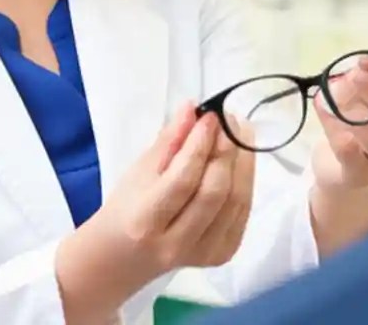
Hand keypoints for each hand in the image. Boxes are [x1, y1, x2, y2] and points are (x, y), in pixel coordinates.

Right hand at [54, 103, 252, 322]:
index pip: (182, 179)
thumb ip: (168, 142)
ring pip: (235, 202)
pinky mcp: (221, 255)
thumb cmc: (126, 209)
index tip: (210, 115)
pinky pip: (242, 213)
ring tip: (240, 132)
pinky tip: (241, 160)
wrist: (123, 258)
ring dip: (243, 162)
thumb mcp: (137, 172)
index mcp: (146, 221)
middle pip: (214, 192)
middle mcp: (176, 243)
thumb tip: (192, 109)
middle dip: (227, 149)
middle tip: (229, 119)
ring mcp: (203, 254)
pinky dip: (245, 182)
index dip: (200, 144)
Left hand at [312, 57, 367, 191]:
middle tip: (356, 77)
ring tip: (339, 102)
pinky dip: (348, 148)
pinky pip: (357, 164)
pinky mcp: (364, 179)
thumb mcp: (364, 98)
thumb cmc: (360, 123)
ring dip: (359, 119)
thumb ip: (362, 82)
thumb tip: (356, 69)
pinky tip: (340, 137)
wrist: (339, 164)